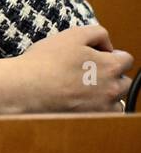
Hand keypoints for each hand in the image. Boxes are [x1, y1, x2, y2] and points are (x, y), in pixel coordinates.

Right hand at [0, 26, 132, 114]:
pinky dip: (99, 108)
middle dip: (111, 75)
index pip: (126, 59)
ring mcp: (104, 107)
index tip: (93, 56)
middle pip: (124, 81)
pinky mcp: (92, 120)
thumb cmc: (45, 61)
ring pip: (117, 99)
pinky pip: (106, 115)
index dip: (110, 54)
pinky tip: (81, 101)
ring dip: (107, 93)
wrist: (25, 88)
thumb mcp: (71, 35)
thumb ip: (97, 33)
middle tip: (87, 72)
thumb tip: (107, 45)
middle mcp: (113, 88)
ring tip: (83, 88)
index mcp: (111, 66)